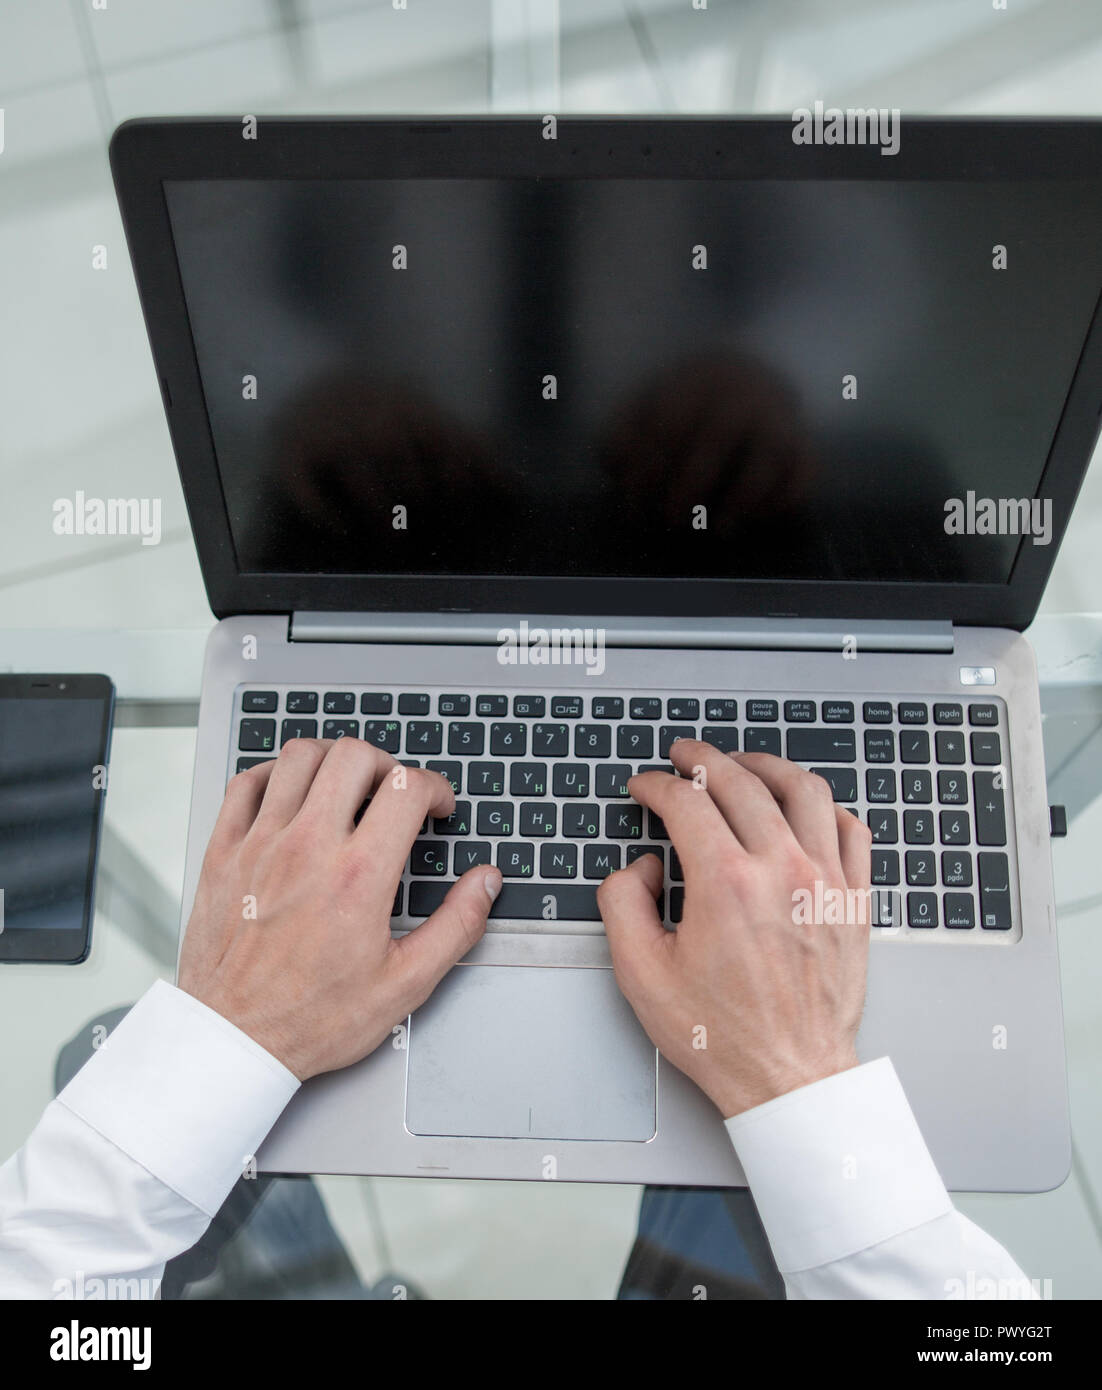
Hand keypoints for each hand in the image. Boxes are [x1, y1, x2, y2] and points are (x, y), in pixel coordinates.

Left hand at [178, 738, 501, 1079]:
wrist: (233, 1041)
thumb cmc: (311, 1019)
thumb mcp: (404, 984)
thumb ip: (456, 926)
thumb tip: (485, 884)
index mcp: (358, 876)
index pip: (407, 787)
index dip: (434, 787)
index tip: (436, 807)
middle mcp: (308, 848)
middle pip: (354, 756)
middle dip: (388, 764)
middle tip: (394, 793)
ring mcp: (260, 845)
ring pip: (299, 756)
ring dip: (333, 759)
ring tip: (346, 784)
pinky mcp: (224, 852)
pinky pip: (246, 782)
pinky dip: (274, 774)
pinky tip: (290, 793)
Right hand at [598, 742, 871, 1117]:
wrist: (790, 1077)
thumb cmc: (722, 1035)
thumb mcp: (641, 974)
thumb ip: (623, 903)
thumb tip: (642, 866)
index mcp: (726, 883)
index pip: (686, 802)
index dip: (656, 785)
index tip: (645, 787)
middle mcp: (780, 870)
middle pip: (740, 780)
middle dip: (703, 758)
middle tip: (684, 756)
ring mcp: (824, 880)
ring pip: (802, 789)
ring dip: (766, 765)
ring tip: (743, 763)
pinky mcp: (854, 899)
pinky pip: (848, 827)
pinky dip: (824, 804)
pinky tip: (803, 806)